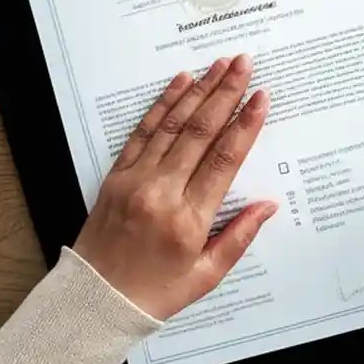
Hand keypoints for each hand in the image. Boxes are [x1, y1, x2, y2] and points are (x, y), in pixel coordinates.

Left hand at [74, 54, 276, 319]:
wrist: (95, 300)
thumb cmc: (155, 293)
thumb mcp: (207, 275)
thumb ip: (240, 236)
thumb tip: (268, 204)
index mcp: (188, 220)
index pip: (224, 160)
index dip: (244, 125)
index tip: (260, 97)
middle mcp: (161, 193)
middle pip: (200, 132)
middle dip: (225, 93)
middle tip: (243, 63)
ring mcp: (135, 181)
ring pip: (172, 125)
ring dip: (198, 91)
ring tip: (219, 65)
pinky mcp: (116, 176)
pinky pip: (142, 133)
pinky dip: (162, 105)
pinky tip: (180, 84)